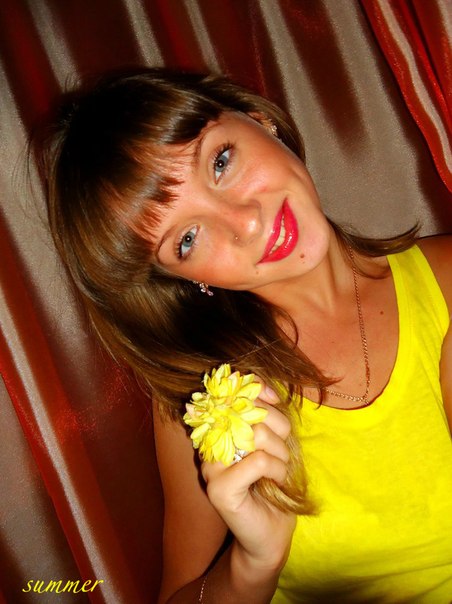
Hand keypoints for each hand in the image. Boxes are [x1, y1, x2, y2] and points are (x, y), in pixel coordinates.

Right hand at [200, 384, 295, 573]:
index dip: (257, 391)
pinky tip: (277, 480)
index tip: (275, 399)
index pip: (232, 395)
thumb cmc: (273, 484)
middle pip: (250, 413)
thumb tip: (266, 391)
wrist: (272, 533)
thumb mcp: (274, 444)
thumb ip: (266, 417)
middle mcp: (208, 445)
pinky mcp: (219, 490)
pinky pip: (258, 462)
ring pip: (257, 436)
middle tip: (283, 452)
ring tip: (281, 469)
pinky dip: (277, 469)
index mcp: (218, 430)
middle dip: (278, 429)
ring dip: (281, 453)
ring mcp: (210, 468)